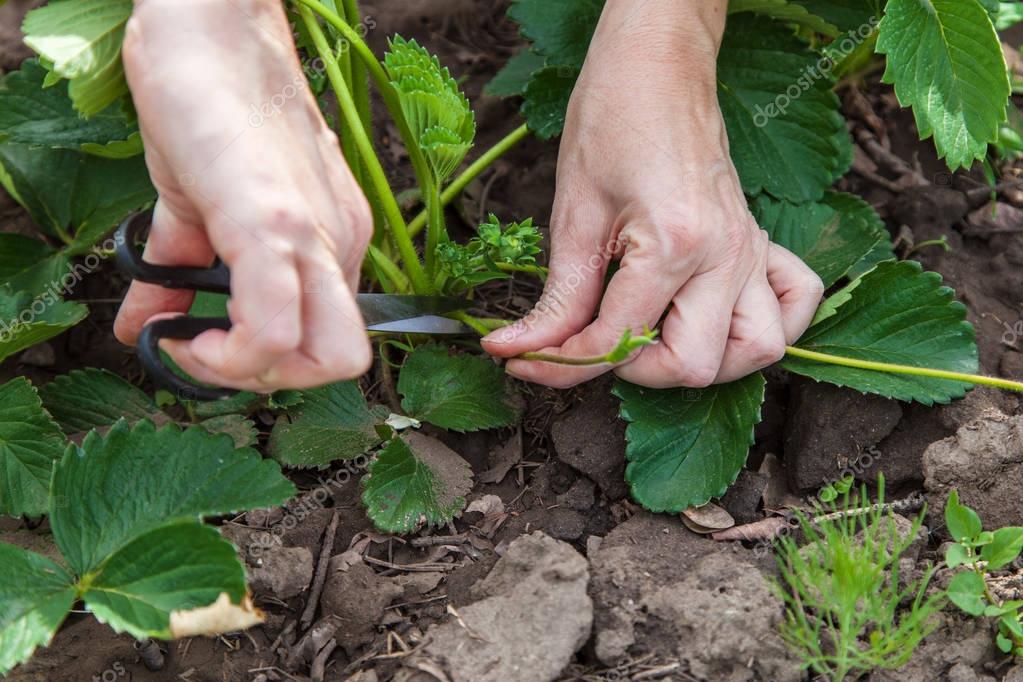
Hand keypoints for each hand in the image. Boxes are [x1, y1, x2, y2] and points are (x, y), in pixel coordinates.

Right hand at [114, 0, 372, 391]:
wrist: (209, 27)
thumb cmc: (211, 108)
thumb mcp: (201, 206)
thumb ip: (182, 272)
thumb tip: (147, 329)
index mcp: (333, 241)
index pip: (331, 340)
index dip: (270, 362)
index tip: (207, 343)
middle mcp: (340, 243)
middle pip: (342, 362)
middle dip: (269, 379)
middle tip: (208, 351)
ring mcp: (314, 235)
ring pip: (326, 359)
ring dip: (247, 373)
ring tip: (188, 338)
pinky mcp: (272, 222)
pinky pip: (274, 327)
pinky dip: (227, 353)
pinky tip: (178, 329)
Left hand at [482, 0, 823, 388]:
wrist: (657, 65)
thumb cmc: (612, 119)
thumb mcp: (573, 213)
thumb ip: (558, 297)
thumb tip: (521, 350)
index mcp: (675, 243)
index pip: (619, 338)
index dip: (563, 362)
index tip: (524, 361)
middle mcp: (727, 254)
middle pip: (697, 366)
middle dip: (637, 371)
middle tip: (596, 342)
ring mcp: (751, 249)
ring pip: (758, 350)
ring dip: (704, 361)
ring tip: (656, 338)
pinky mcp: (760, 242)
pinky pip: (796, 303)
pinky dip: (762, 327)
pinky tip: (718, 319)